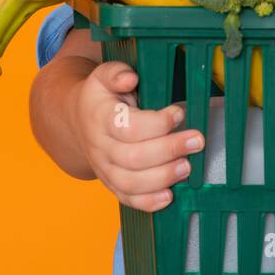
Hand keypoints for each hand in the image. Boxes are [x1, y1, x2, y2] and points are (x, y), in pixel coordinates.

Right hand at [71, 60, 203, 211]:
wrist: (78, 123)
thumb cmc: (102, 98)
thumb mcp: (103, 76)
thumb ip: (116, 73)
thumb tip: (130, 79)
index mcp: (100, 118)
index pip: (128, 127)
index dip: (157, 123)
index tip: (179, 113)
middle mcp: (101, 147)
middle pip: (133, 157)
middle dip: (169, 150)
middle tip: (196, 141)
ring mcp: (105, 169)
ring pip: (131, 182)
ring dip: (163, 177)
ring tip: (188, 166)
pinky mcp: (112, 184)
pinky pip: (128, 199)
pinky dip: (149, 202)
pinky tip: (169, 197)